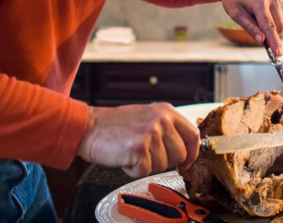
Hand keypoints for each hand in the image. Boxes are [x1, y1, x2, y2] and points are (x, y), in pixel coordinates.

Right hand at [76, 103, 199, 177]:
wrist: (89, 126)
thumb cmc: (115, 125)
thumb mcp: (147, 117)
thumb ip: (167, 128)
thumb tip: (186, 149)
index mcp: (166, 111)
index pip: (193, 135)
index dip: (192, 152)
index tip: (187, 162)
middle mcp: (162, 121)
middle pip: (180, 154)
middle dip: (165, 161)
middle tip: (145, 154)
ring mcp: (151, 134)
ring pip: (163, 166)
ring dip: (147, 165)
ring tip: (132, 152)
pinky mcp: (139, 150)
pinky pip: (145, 172)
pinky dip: (133, 171)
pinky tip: (124, 158)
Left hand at [216, 0, 282, 55]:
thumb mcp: (235, 13)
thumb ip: (250, 27)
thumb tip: (261, 40)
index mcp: (259, 2)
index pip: (269, 26)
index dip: (274, 42)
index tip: (278, 53)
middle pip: (279, 25)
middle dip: (271, 34)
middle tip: (258, 34)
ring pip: (280, 19)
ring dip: (270, 24)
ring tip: (254, 16)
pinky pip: (277, 11)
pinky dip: (270, 16)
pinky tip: (258, 9)